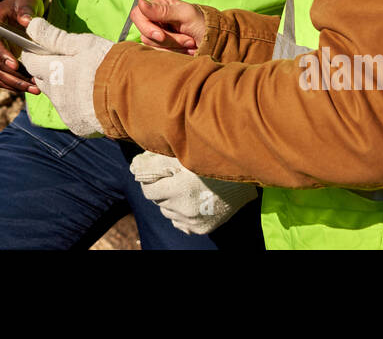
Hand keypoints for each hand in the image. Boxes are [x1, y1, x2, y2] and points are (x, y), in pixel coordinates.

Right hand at [0, 0, 44, 95]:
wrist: (19, 8)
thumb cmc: (22, 3)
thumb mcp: (25, 1)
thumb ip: (25, 9)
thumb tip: (27, 21)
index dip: (1, 54)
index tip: (15, 65)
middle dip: (13, 76)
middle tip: (32, 83)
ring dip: (15, 84)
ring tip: (35, 88)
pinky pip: (2, 78)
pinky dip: (14, 85)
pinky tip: (30, 88)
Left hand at [20, 17, 113, 136]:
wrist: (132, 94)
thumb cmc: (107, 63)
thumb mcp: (82, 43)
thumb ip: (54, 36)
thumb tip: (32, 25)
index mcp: (52, 72)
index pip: (30, 61)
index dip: (36, 54)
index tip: (47, 49)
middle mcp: (55, 95)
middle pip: (42, 80)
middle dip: (49, 71)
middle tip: (70, 63)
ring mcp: (66, 112)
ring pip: (56, 97)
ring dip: (64, 89)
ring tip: (85, 80)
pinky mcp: (78, 126)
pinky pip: (71, 113)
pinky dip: (77, 105)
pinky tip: (93, 98)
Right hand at [129, 0, 204, 54]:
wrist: (216, 41)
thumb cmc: (203, 23)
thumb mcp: (185, 14)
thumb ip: (162, 11)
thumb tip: (140, 2)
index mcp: (159, 5)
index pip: (137, 15)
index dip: (146, 27)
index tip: (160, 36)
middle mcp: (155, 19)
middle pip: (145, 34)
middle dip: (168, 40)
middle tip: (188, 39)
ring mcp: (158, 34)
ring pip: (152, 46)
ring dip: (174, 47)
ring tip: (190, 42)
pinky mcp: (162, 48)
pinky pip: (159, 54)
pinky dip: (175, 53)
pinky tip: (187, 49)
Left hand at [130, 151, 258, 234]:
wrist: (247, 174)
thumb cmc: (213, 158)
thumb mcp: (185, 154)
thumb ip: (158, 159)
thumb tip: (135, 165)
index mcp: (180, 189)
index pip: (149, 191)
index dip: (151, 181)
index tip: (158, 174)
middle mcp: (185, 209)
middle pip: (159, 202)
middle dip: (163, 190)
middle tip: (174, 178)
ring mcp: (194, 221)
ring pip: (169, 213)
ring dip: (171, 202)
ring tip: (184, 189)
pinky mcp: (203, 228)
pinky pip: (181, 224)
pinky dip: (181, 214)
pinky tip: (191, 201)